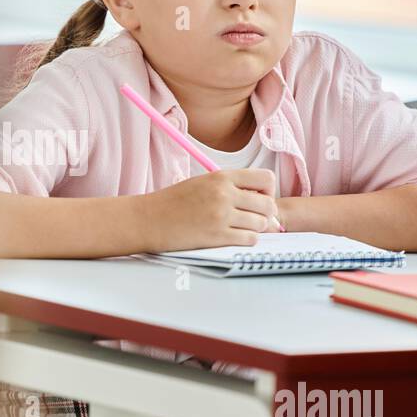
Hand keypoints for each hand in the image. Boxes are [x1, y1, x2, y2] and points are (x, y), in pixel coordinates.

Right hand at [141, 168, 279, 252]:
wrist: (148, 219)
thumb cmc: (173, 202)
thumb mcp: (202, 184)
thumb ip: (231, 189)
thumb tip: (264, 206)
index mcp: (221, 177)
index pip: (266, 179)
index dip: (268, 191)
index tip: (259, 199)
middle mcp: (224, 194)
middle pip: (268, 205)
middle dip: (266, 214)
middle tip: (255, 219)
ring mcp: (221, 216)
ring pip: (261, 224)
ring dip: (256, 229)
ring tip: (241, 228)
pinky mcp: (217, 236)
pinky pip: (249, 239)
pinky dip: (246, 240)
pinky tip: (234, 237)